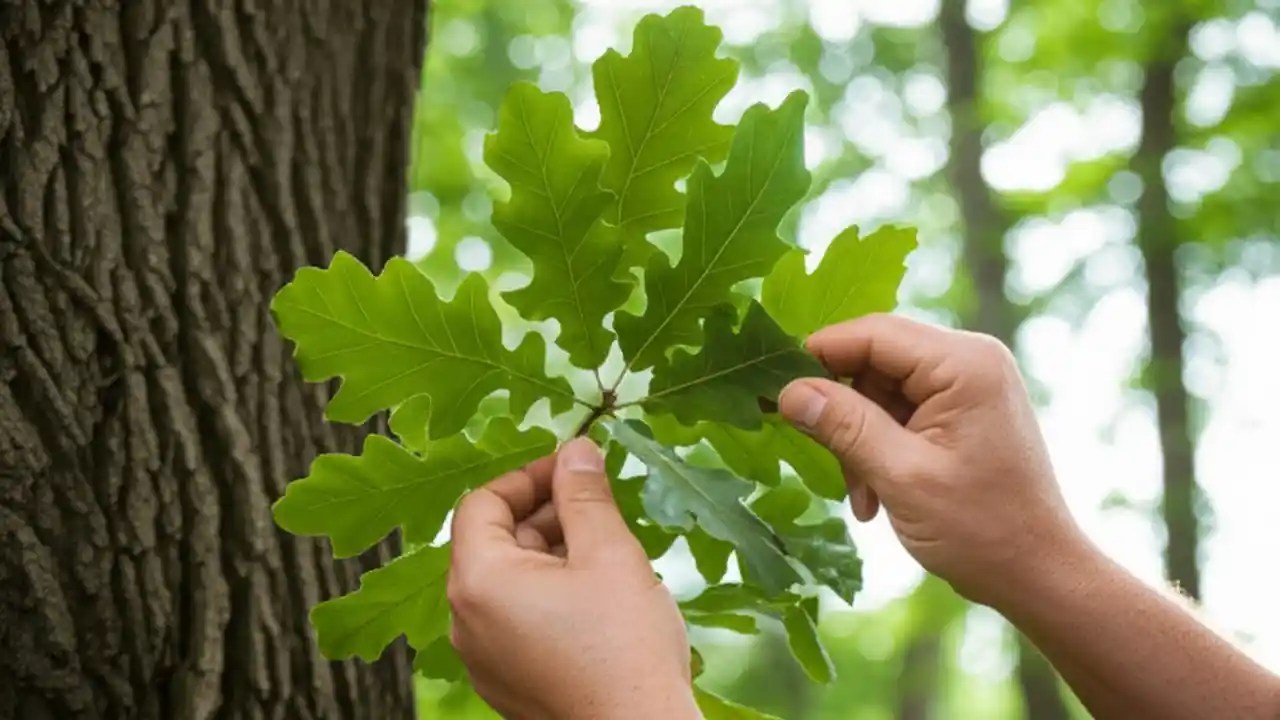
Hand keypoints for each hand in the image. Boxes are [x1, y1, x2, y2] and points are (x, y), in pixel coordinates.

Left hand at [447, 438, 697, 719]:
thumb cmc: (623, 649)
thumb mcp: (608, 553)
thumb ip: (584, 495)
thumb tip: (576, 450)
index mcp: (479, 582)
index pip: (482, 502)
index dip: (528, 476)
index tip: (573, 470)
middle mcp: (466, 621)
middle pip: (494, 541)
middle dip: (545, 515)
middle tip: (599, 507)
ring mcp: (484, 657)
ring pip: (509, 581)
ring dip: (551, 554)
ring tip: (606, 552)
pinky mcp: (507, 681)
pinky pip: (517, 619)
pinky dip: (549, 594)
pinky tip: (598, 595)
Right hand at [778, 314, 1085, 608]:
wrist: (1039, 573)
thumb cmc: (983, 529)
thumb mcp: (901, 476)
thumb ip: (844, 426)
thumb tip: (788, 391)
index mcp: (965, 363)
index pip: (873, 333)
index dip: (819, 356)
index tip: (774, 389)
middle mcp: (970, 360)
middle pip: (874, 360)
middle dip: (844, 412)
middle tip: (831, 465)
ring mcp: (969, 384)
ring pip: (880, 390)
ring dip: (859, 439)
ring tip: (865, 497)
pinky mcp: (962, 409)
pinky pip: (900, 410)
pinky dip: (879, 447)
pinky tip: (878, 494)